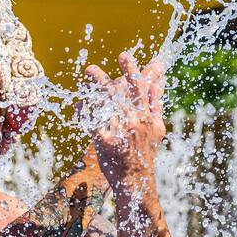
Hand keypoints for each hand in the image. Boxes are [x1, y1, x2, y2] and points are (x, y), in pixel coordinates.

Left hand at [84, 52, 164, 188]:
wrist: (136, 181)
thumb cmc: (145, 154)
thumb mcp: (157, 129)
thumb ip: (156, 106)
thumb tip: (158, 85)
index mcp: (147, 117)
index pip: (139, 89)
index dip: (131, 70)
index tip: (123, 56)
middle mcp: (134, 122)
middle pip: (119, 94)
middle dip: (106, 78)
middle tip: (92, 67)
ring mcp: (120, 132)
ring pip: (104, 105)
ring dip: (94, 90)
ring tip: (87, 76)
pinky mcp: (105, 142)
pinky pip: (93, 123)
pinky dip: (85, 113)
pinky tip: (79, 105)